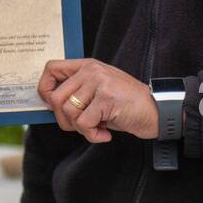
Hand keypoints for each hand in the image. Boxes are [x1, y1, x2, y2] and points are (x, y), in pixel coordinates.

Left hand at [38, 59, 158, 142]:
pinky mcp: (107, 99)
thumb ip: (78, 91)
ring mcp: (99, 83)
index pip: (51, 68)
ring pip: (67, 111)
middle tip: (82, 126)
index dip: (45, 89)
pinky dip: (92, 136)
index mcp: (87, 66)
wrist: (158, 111)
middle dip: (64, 120)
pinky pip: (83, 123)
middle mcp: (91, 71)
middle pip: (55, 97)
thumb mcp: (100, 91)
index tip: (52, 105)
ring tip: (96, 129)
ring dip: (80, 129)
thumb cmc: (127, 105)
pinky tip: (104, 135)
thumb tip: (50, 103)